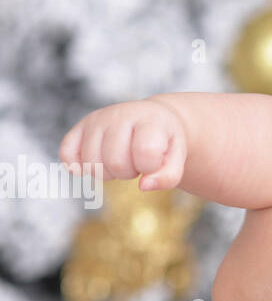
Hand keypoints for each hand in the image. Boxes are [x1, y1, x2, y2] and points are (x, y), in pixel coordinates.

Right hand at [58, 99, 187, 191]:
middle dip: (128, 172)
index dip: (150, 166)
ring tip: (121, 159)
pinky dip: (77, 167)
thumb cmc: (164, 141)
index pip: (145, 151)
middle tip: (136, 161)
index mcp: (150, 118)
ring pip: (91, 163)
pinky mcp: (80, 127)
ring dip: (107, 172)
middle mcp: (121, 114)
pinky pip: (66, 153)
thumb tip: (144, 186)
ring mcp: (98, 119)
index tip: (154, 160)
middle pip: (115, 162)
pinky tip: (93, 164)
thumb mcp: (176, 157)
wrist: (152, 118)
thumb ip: (168, 176)